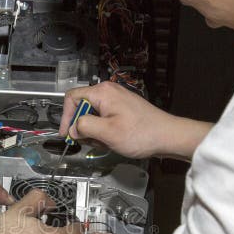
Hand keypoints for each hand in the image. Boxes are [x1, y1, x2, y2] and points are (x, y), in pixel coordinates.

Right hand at [59, 82, 179, 158]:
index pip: (72, 98)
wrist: (167, 136)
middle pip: (82, 106)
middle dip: (82, 126)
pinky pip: (104, 118)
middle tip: (88, 140)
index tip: (67, 133)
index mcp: (103, 93)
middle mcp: (109, 92)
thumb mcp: (107, 133)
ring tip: (104, 141)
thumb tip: (73, 128)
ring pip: (93, 114)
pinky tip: (111, 140)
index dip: (66, 117)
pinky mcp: (122, 109)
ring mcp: (117, 100)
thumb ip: (84, 127)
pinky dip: (103, 130)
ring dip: (93, 130)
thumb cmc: (143, 133)